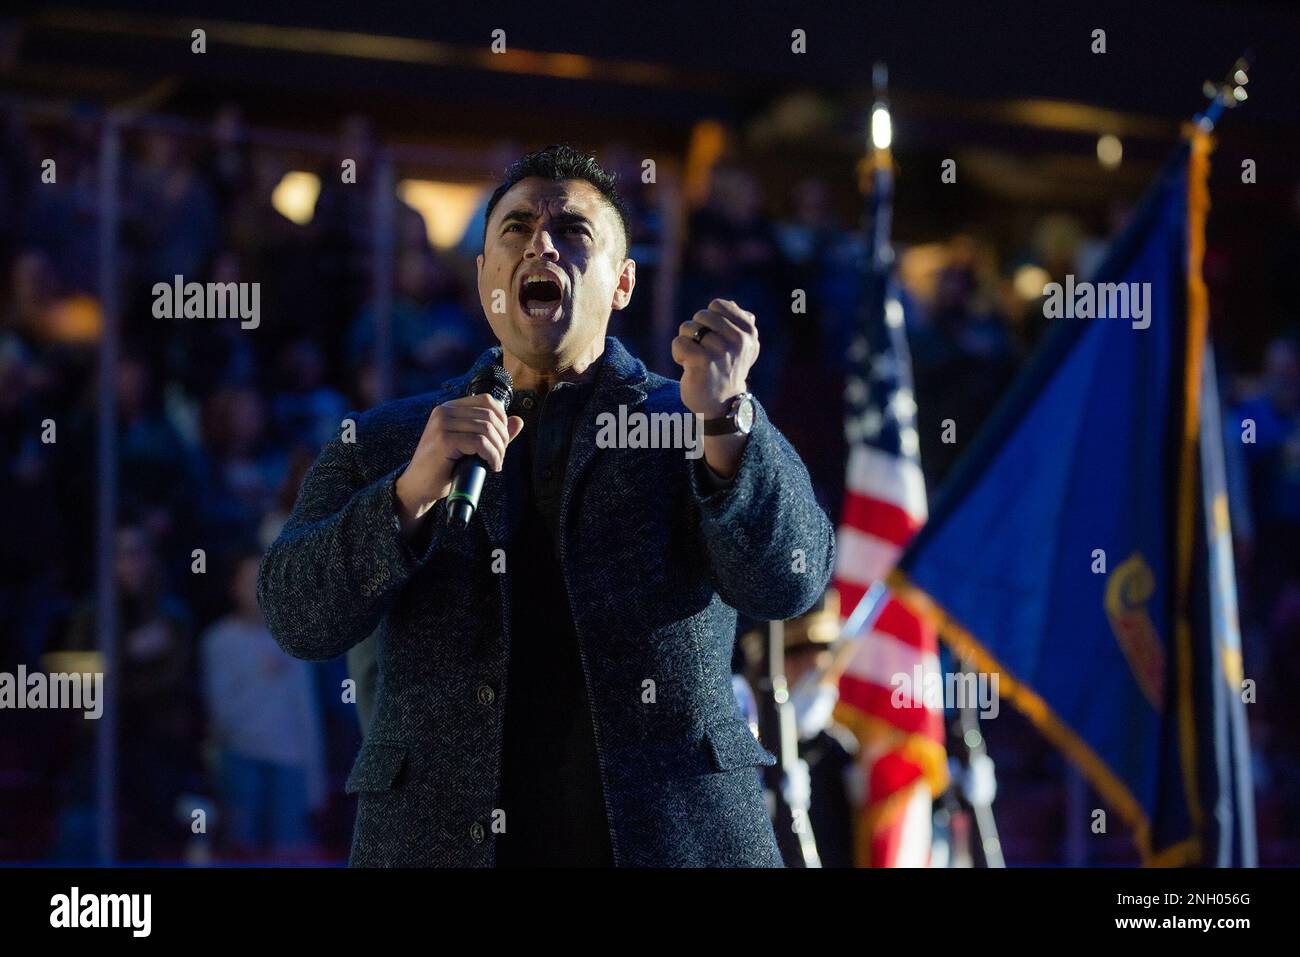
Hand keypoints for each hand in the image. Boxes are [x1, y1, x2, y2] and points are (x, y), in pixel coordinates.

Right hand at [395, 394, 523, 534]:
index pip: (487, 401)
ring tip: (495, 463)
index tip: (501, 440)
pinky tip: (491, 466)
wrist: (419, 486)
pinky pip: (480, 442)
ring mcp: (442, 424)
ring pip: (487, 429)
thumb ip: (494, 433)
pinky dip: (491, 455)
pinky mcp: (444, 440)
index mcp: (450, 408)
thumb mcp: (472, 446)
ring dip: (498, 449)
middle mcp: (444, 411)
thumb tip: (518, 420)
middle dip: (502, 438)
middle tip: (499, 457)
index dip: (502, 419)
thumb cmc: (445, 467)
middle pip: (490, 416)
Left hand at [671, 298, 759, 417]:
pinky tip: (688, 367)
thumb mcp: (741, 347)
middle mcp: (738, 340)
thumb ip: (739, 323)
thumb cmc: (727, 371)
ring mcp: (721, 351)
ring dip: (687, 344)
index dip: (708, 320)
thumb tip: (733, 304)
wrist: (722, 405)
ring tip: (697, 361)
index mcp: (748, 331)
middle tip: (703, 352)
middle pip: (701, 315)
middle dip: (695, 332)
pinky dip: (678, 354)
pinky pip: (679, 342)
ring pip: (688, 328)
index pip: (717, 305)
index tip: (714, 339)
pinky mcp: (703, 362)